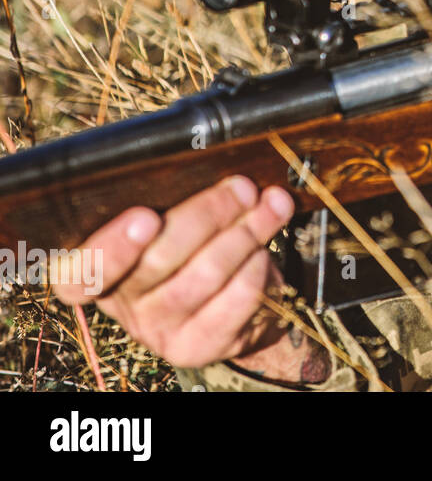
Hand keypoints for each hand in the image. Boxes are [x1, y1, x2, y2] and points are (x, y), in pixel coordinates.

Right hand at [51, 176, 324, 380]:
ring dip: (244, 234)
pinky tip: (265, 249)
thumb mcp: (179, 221)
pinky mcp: (198, 346)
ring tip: (268, 208)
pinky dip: (257, 268)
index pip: (80, 272)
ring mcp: (158, 330)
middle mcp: (122, 304)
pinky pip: (235, 300)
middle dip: (209, 213)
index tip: (147, 217)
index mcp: (101, 267)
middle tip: (241, 188)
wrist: (237, 306)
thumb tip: (216, 167)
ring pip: (203, 276)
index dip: (111, 248)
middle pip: (158, 259)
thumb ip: (178, 201)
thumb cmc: (200, 247)